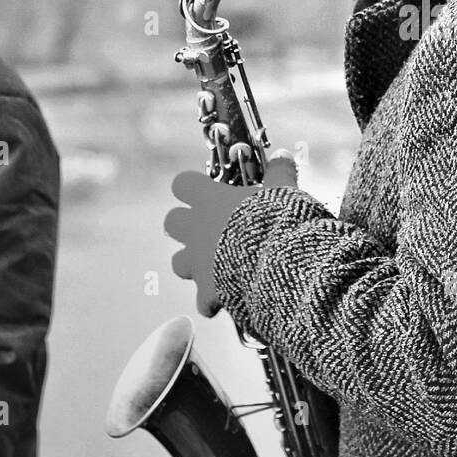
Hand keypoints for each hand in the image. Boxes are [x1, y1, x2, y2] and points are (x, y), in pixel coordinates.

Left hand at [164, 152, 297, 316]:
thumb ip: (280, 173)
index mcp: (210, 200)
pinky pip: (202, 301)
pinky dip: (212, 302)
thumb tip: (283, 154)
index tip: (208, 190)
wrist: (278, 264)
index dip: (193, 187)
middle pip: (172, 222)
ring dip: (194, 264)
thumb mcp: (284, 190)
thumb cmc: (277, 220)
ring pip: (178, 263)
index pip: (183, 184)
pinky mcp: (207, 291)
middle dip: (187, 226)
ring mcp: (198, 262)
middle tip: (210, 228)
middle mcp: (196, 230)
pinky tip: (229, 301)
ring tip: (218, 266)